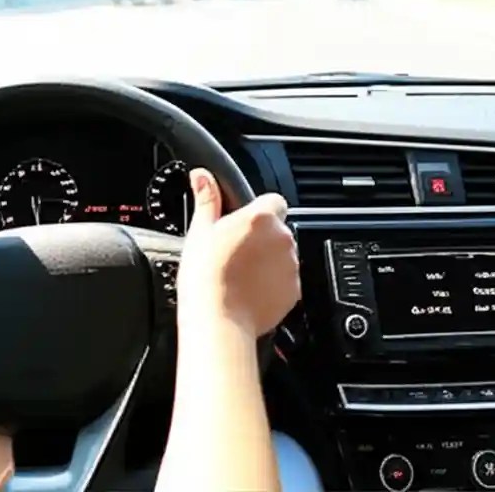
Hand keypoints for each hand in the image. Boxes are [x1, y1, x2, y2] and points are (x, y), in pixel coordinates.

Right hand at [176, 169, 299, 337]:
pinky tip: (249, 292)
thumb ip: (207, 199)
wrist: (218, 319)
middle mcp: (282, 238)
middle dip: (261, 239)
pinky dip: (273, 285)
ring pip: (282, 256)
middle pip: (277, 230)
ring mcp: (291, 266)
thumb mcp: (200, 231)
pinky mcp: (294, 291)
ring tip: (240, 275)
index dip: (259, 211)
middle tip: (236, 252)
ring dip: (268, 262)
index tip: (244, 223)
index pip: (273, 200)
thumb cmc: (206, 276)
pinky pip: (286, 282)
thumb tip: (202, 176)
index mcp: (261, 218)